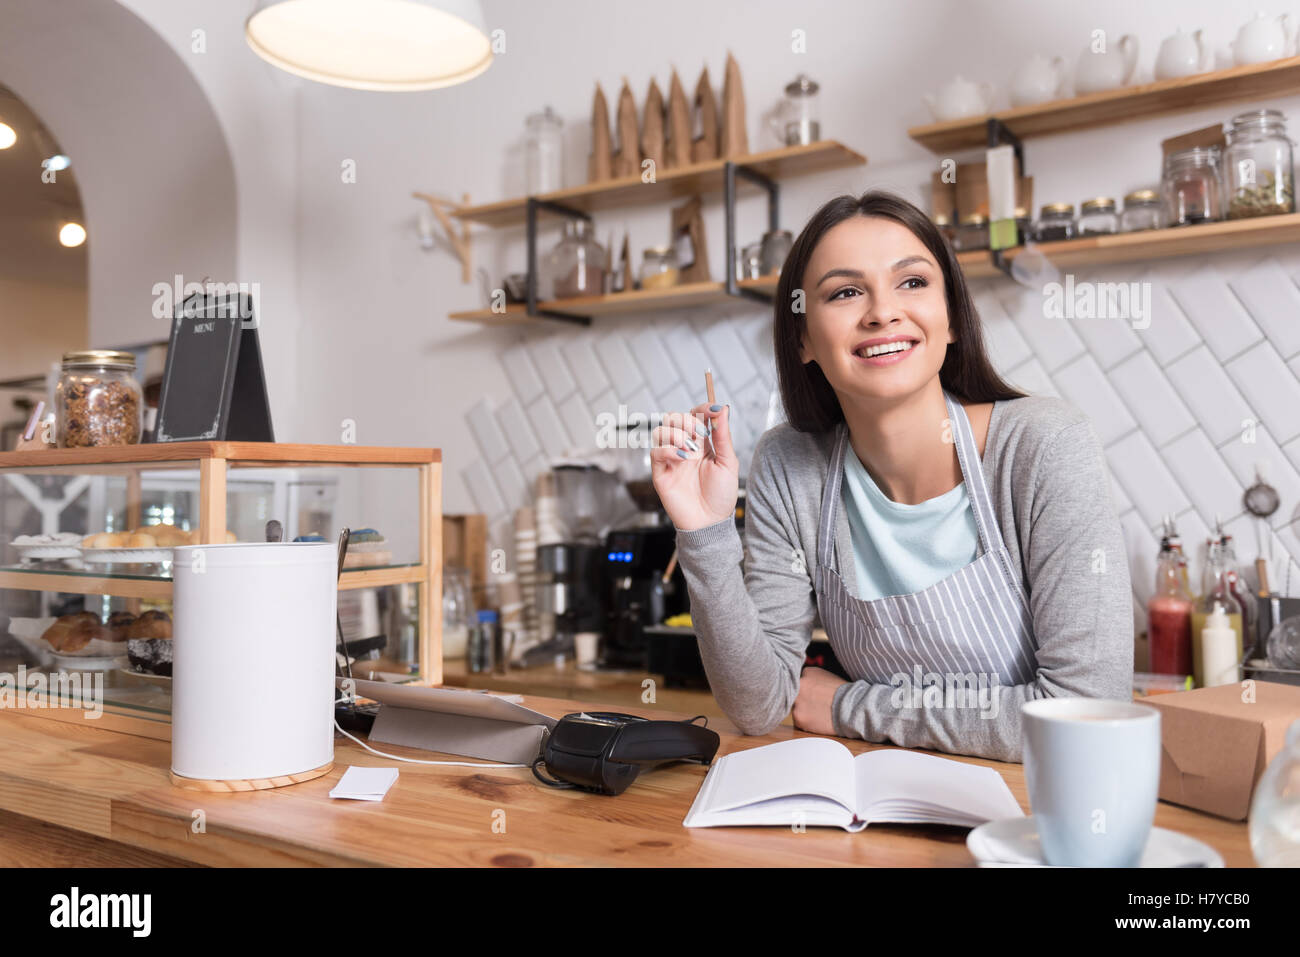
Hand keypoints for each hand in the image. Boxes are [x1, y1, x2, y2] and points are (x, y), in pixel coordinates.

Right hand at [651, 403, 737, 531]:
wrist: (710, 522)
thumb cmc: (721, 496)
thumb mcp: (728, 462)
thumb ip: (723, 436)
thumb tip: (723, 410)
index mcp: (703, 444)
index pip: (697, 416)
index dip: (703, 409)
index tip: (713, 409)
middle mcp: (685, 448)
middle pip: (675, 418)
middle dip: (687, 420)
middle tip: (699, 433)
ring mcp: (672, 459)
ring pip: (662, 430)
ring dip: (676, 434)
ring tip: (690, 449)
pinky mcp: (661, 472)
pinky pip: (656, 451)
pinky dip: (669, 449)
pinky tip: (683, 457)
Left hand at [792, 667, 846, 735]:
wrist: (853, 708)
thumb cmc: (846, 694)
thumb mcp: (828, 677)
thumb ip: (813, 679)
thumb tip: (805, 686)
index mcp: (808, 672)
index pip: (800, 681)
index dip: (808, 690)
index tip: (815, 695)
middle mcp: (800, 684)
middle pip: (794, 694)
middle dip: (803, 700)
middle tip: (816, 705)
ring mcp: (798, 700)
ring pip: (795, 708)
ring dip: (804, 711)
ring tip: (820, 713)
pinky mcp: (799, 716)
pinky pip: (798, 721)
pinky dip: (806, 722)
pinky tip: (819, 720)